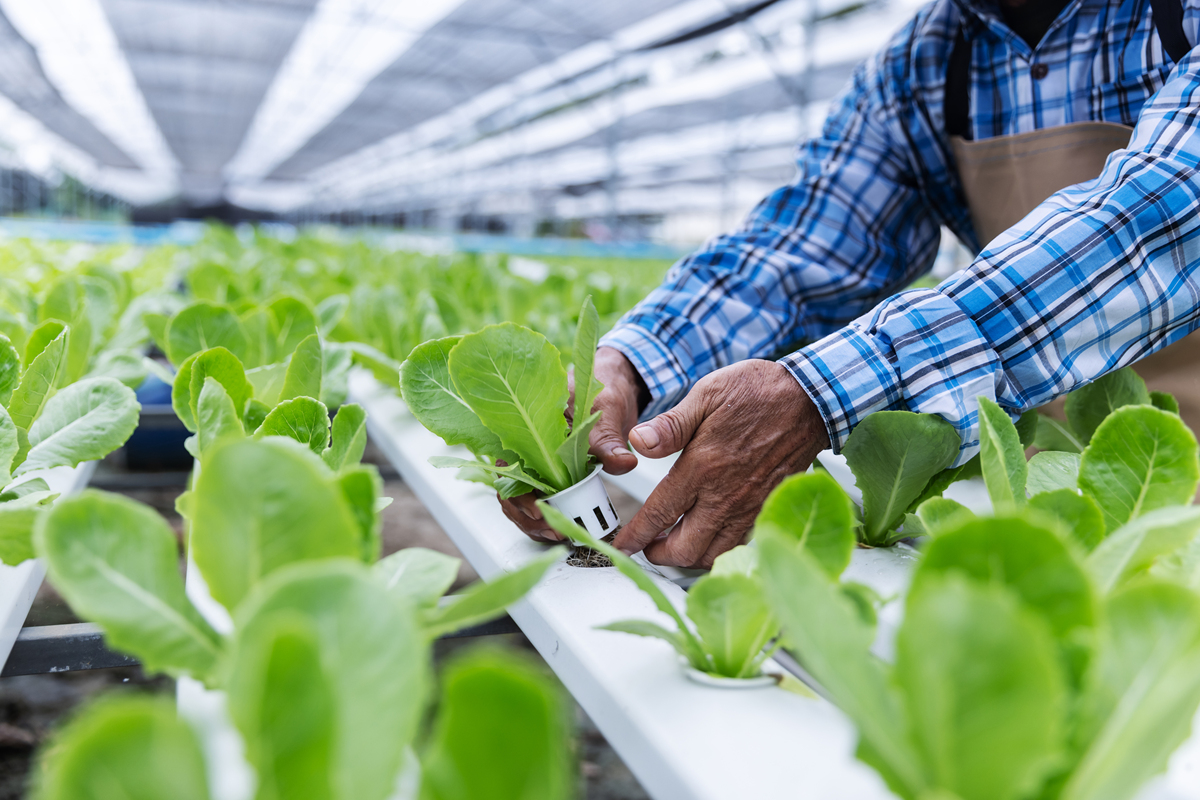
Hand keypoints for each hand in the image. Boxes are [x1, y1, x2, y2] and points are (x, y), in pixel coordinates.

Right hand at [499, 347, 646, 541]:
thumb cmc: (600, 387)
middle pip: (510, 489)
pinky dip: (548, 516)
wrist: (612, 384)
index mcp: (528, 426)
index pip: (507, 466)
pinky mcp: (553, 473)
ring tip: (560, 533)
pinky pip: (541, 497)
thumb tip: (622, 462)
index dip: (517, 494)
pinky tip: (563, 525)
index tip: (540, 511)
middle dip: (527, 517)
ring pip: (521, 498)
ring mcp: (538, 461)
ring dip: (535, 522)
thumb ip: (608, 439)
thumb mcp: (605, 408)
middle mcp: (527, 446)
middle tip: (555, 530)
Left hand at [611, 360, 828, 567]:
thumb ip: (671, 425)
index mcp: (702, 468)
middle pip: (685, 549)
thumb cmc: (759, 392)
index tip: (622, 546)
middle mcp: (725, 496)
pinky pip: (739, 545)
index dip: (636, 536)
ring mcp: (749, 506)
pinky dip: (719, 549)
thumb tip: (637, 442)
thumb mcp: (707, 394)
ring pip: (714, 554)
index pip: (660, 515)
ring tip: (676, 543)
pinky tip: (711, 535)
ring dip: (690, 556)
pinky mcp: (767, 508)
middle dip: (660, 554)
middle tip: (649, 545)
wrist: (812, 399)